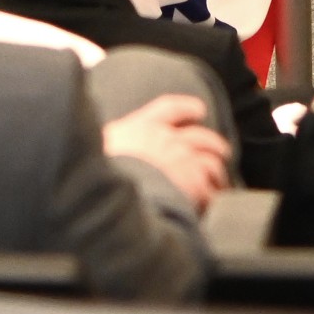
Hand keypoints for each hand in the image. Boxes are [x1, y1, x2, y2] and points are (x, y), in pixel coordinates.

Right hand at [100, 93, 231, 209]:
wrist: (105, 194)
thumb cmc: (94, 175)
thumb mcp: (92, 147)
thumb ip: (110, 143)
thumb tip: (108, 146)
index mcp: (141, 127)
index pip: (170, 109)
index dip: (187, 108)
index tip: (199, 110)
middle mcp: (166, 140)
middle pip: (200, 137)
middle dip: (214, 145)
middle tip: (221, 152)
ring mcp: (182, 161)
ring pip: (212, 163)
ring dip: (218, 174)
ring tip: (220, 182)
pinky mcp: (193, 185)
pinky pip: (211, 191)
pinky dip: (213, 197)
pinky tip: (211, 204)